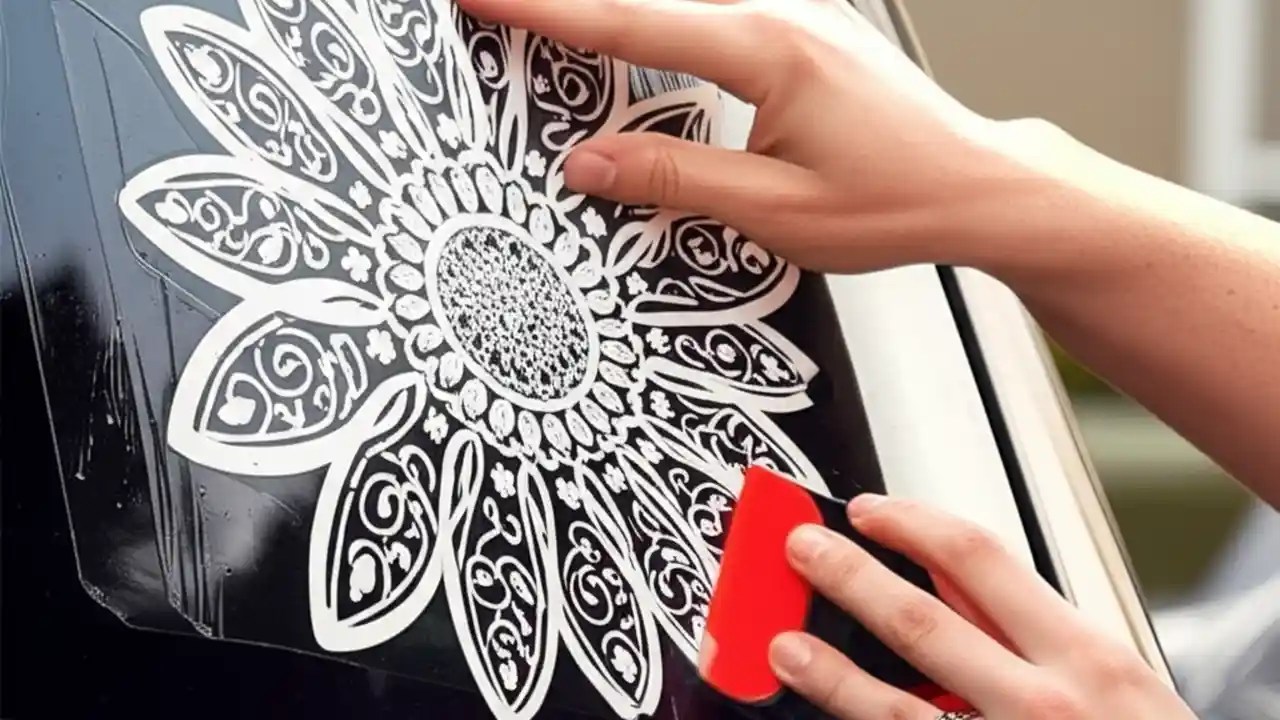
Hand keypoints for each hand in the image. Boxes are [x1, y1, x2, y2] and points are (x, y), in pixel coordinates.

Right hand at [458, 0, 1050, 272]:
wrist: (981, 184)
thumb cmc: (898, 199)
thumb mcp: (775, 211)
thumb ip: (674, 179)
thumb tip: (589, 164)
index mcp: (768, 48)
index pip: (627, 20)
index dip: (544, 8)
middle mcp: (782, 10)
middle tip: (497, 1)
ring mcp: (798, 11)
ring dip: (614, 6)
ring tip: (552, 20)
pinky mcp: (806, 28)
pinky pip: (713, 8)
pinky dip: (660, 14)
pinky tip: (636, 26)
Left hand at [771, 494, 1195, 718]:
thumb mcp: (1117, 680)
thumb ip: (1037, 629)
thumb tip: (951, 578)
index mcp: (1083, 656)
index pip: (978, 559)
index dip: (909, 522)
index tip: (866, 509)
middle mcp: (1041, 704)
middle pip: (919, 621)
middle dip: (849, 577)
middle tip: (800, 549)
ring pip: (897, 706)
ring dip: (831, 671)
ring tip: (782, 645)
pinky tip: (827, 718)